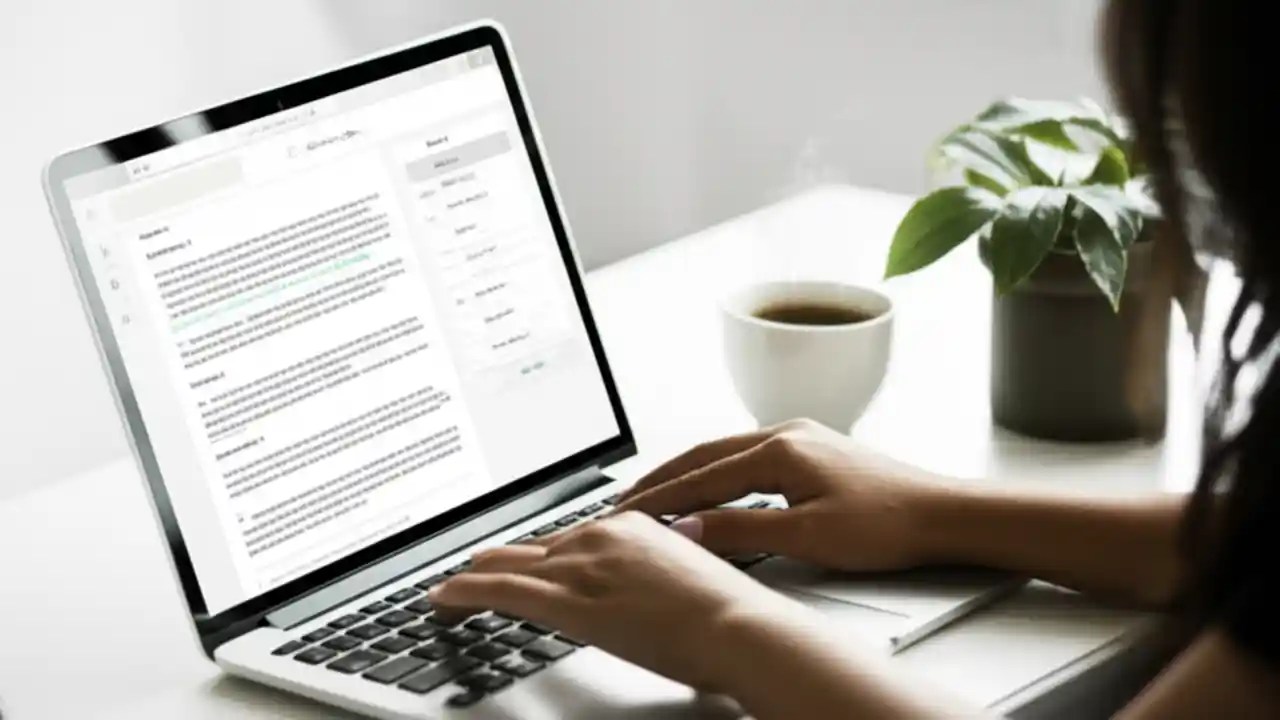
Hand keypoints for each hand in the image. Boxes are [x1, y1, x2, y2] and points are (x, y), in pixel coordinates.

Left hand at [428, 511, 808, 691]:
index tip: (517, 567)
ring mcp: (580, 564)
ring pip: (504, 565)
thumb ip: (655, 574)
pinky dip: (462, 595)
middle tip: (469, 580)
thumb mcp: (689, 579)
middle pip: (528, 547)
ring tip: (449, 596)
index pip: (564, 538)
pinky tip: (441, 602)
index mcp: (630, 526)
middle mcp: (599, 535)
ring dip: (473, 582)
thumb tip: (645, 588)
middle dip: (495, 566)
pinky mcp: (566, 600)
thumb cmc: (727, 616)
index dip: (534, 557)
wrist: (740, 629)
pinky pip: (498, 591)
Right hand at [616, 419, 949, 571]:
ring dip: (688, 475)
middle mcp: (786, 432)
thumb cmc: (888, 525)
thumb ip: (743, 531)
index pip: (701, 476)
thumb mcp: (808, 537)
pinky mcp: (813, 450)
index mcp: (780, 449)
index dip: (659, 498)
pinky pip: (748, 457)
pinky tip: (710, 489)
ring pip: (725, 453)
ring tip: (656, 496)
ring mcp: (801, 437)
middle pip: (705, 454)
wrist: (943, 514)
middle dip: (662, 479)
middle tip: (625, 502)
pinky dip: (717, 474)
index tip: (625, 515)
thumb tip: (688, 530)